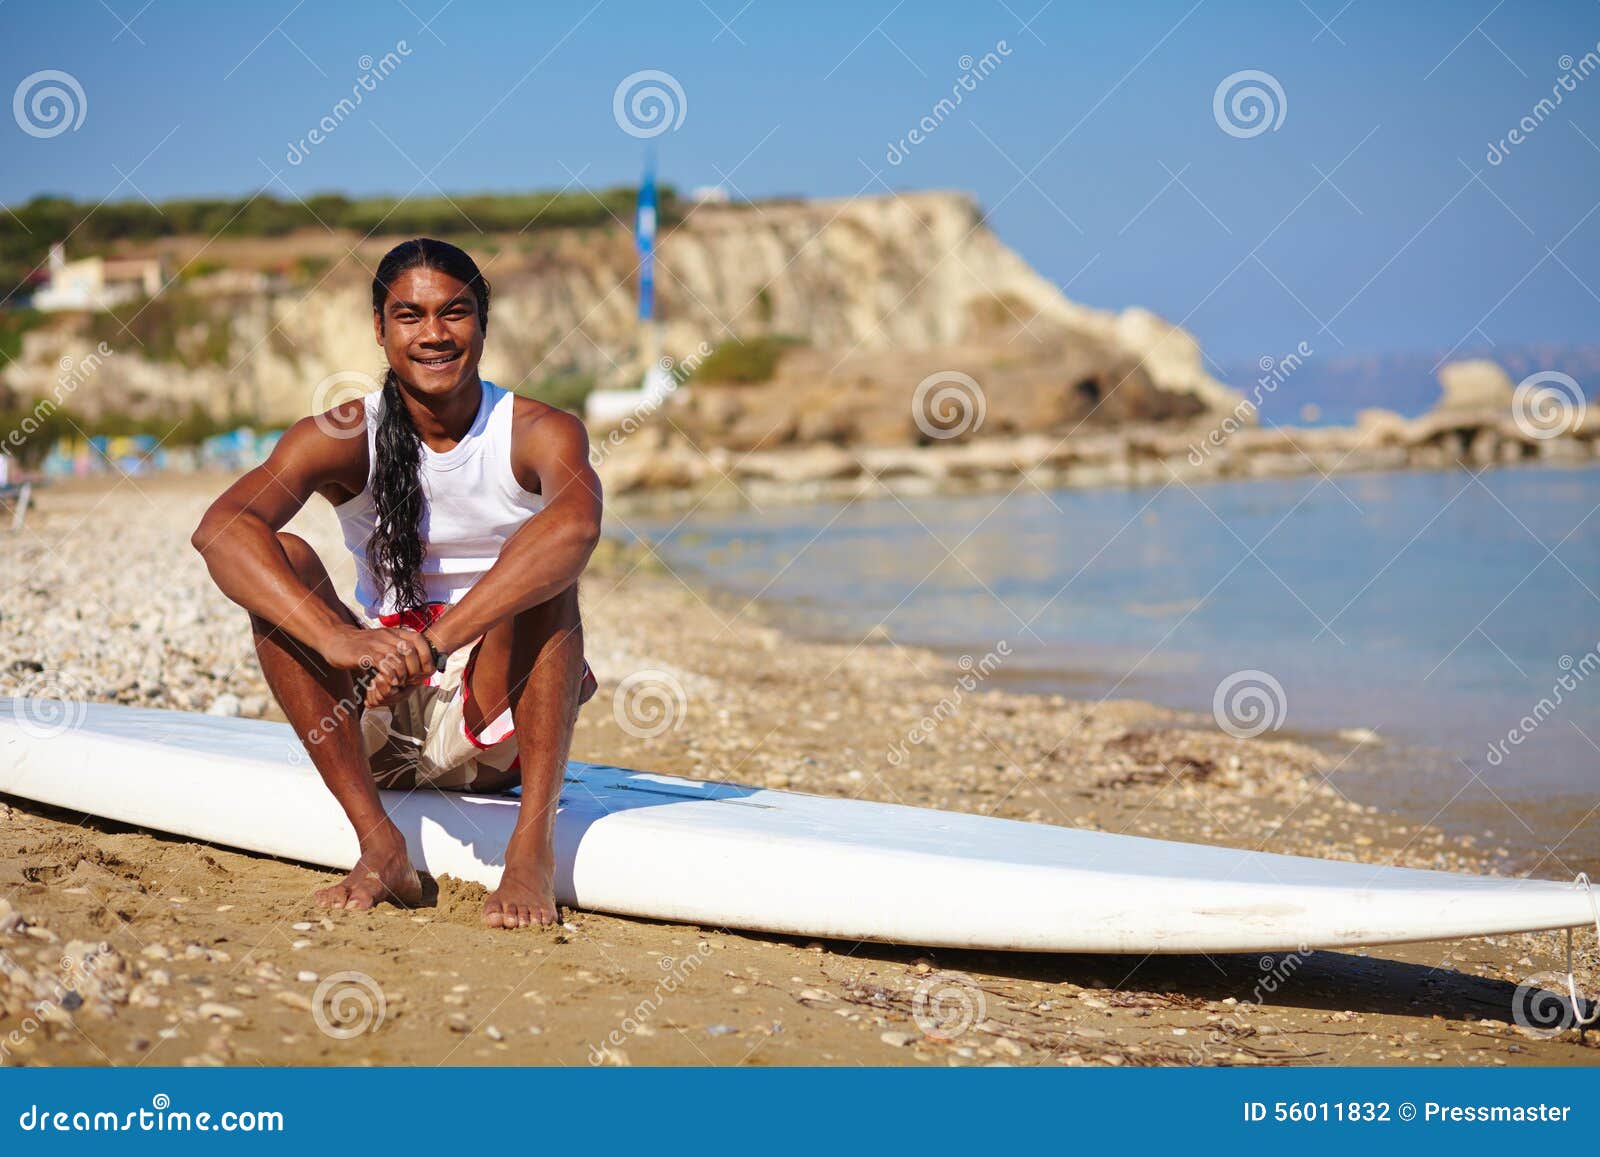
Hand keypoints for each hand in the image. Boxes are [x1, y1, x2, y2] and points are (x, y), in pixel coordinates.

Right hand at [319, 625, 434, 706]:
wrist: (334, 639)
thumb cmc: (360, 645)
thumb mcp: (381, 643)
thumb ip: (396, 650)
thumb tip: (414, 666)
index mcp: (393, 633)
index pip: (419, 639)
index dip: (426, 654)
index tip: (424, 669)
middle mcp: (387, 636)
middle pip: (411, 650)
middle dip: (415, 668)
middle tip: (411, 680)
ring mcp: (376, 644)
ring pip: (399, 657)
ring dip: (403, 673)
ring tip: (400, 682)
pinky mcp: (365, 653)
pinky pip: (383, 663)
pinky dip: (391, 675)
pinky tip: (391, 682)